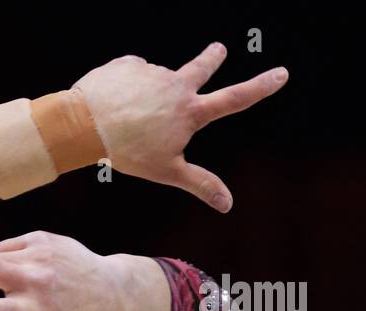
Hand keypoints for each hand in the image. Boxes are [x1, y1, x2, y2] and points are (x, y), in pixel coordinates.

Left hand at [72, 43, 287, 211]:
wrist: (84, 124)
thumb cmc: (127, 152)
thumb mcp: (167, 171)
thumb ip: (200, 184)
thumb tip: (228, 205)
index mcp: (190, 111)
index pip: (235, 98)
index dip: (261, 86)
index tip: (281, 73)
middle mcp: (176, 86)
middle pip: (202, 67)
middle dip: (213, 58)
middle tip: (219, 49)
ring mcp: (152, 72)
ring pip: (154, 83)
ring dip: (145, 95)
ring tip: (125, 117)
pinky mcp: (127, 65)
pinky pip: (129, 77)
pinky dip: (122, 89)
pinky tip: (110, 103)